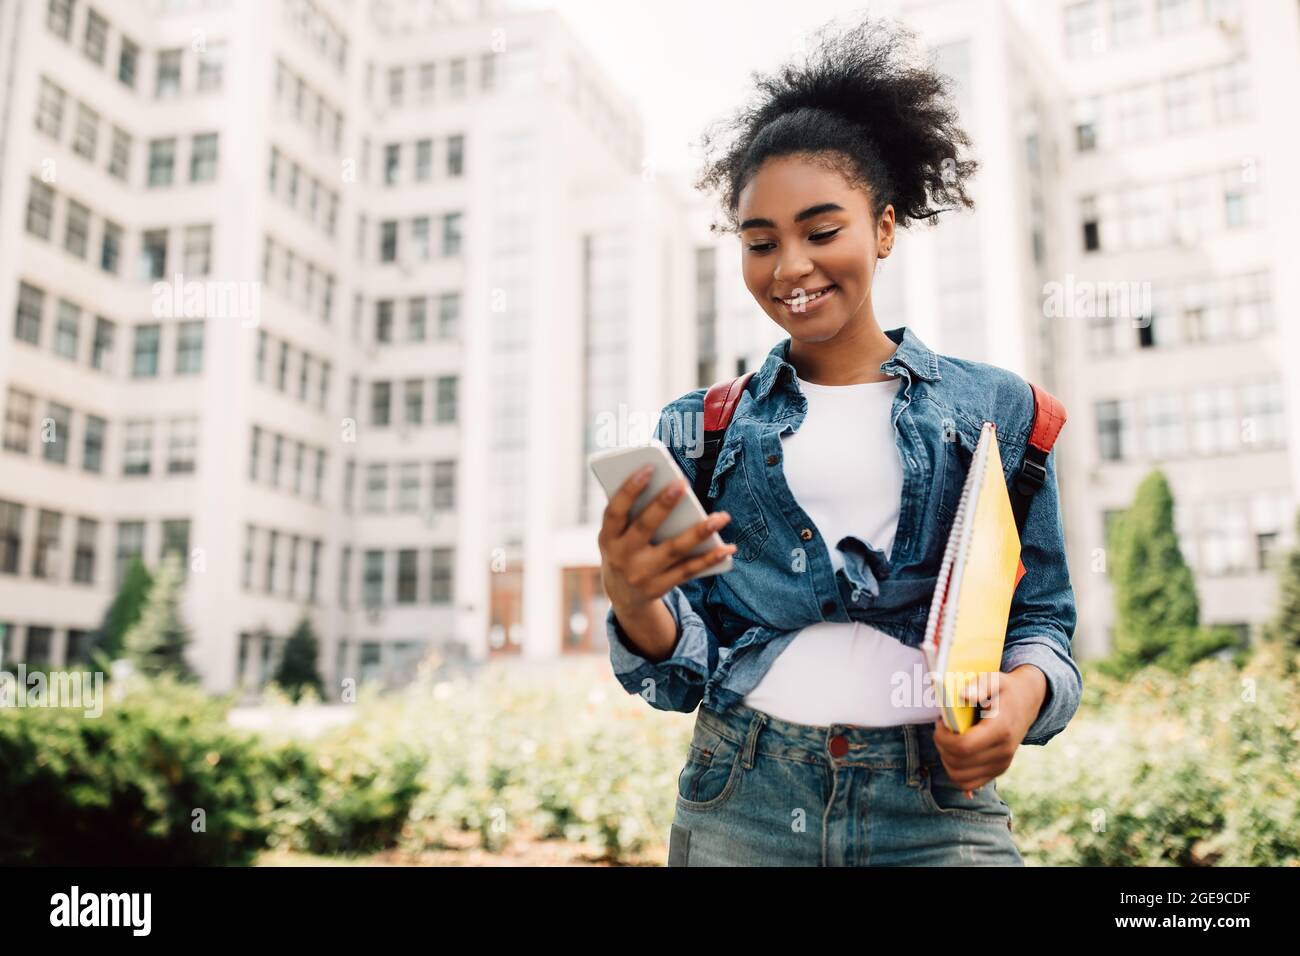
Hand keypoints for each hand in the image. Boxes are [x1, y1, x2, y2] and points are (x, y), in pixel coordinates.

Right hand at [598, 465, 735, 617]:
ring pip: (674, 550)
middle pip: (645, 527)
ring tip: (722, 517)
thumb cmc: (626, 549)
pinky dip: (710, 559)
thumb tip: (669, 488)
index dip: (629, 489)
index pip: (615, 511)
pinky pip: (688, 571)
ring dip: (700, 532)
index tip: (648, 468)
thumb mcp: (618, 535)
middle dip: (663, 504)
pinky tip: (727, 547)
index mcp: (607, 538)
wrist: (624, 596)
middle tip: (682, 483)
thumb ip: (634, 514)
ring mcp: (641, 575)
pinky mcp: (659, 588)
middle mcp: (622, 557)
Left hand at [931, 665, 1046, 796]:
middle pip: (958, 763)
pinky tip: (954, 755)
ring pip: (960, 778)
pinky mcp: (998, 771)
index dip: (943, 738)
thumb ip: (979, 686)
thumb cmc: (1004, 689)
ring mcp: (1001, 764)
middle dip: (941, 746)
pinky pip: (968, 784)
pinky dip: (955, 773)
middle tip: (942, 729)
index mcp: (1001, 729)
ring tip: (948, 740)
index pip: (963, 746)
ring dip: (946, 760)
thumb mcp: (993, 679)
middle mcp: (1003, 752)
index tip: (940, 723)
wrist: (1026, 702)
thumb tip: (964, 694)